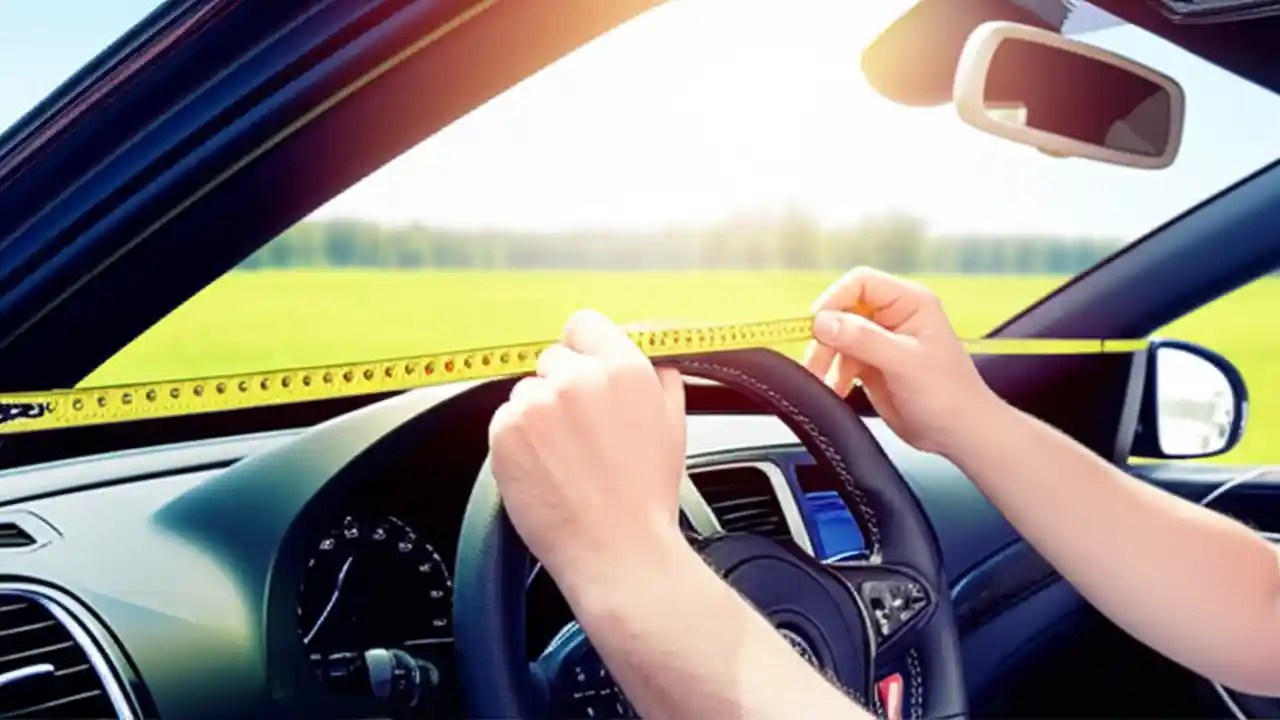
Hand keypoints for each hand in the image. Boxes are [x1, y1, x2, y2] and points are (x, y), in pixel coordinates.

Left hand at [488, 309, 687, 591]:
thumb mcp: (672, 425)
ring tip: (563, 457)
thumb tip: (650, 358)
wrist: (617, 551)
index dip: (584, 348)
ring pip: (527, 392)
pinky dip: (517, 441)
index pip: (584, 324)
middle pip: (553, 360)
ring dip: (538, 416)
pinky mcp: (505, 433)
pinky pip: (504, 420)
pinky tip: (544, 468)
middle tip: (579, 431)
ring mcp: (537, 405)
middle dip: (562, 388)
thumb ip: (660, 379)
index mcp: (623, 370)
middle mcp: (578, 380)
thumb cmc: (645, 497)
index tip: (583, 368)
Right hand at [803, 267, 1003, 455]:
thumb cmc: (947, 394)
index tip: (817, 325)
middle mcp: (892, 317)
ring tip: (823, 382)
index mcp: (909, 302)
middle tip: (816, 362)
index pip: (861, 283)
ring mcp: (880, 342)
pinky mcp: (871, 366)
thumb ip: (863, 339)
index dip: (835, 299)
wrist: (959, 434)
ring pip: (836, 338)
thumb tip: (822, 321)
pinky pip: (840, 362)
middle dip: (826, 336)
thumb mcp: (905, 362)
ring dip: (825, 359)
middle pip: (843, 311)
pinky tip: (835, 390)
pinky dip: (832, 375)